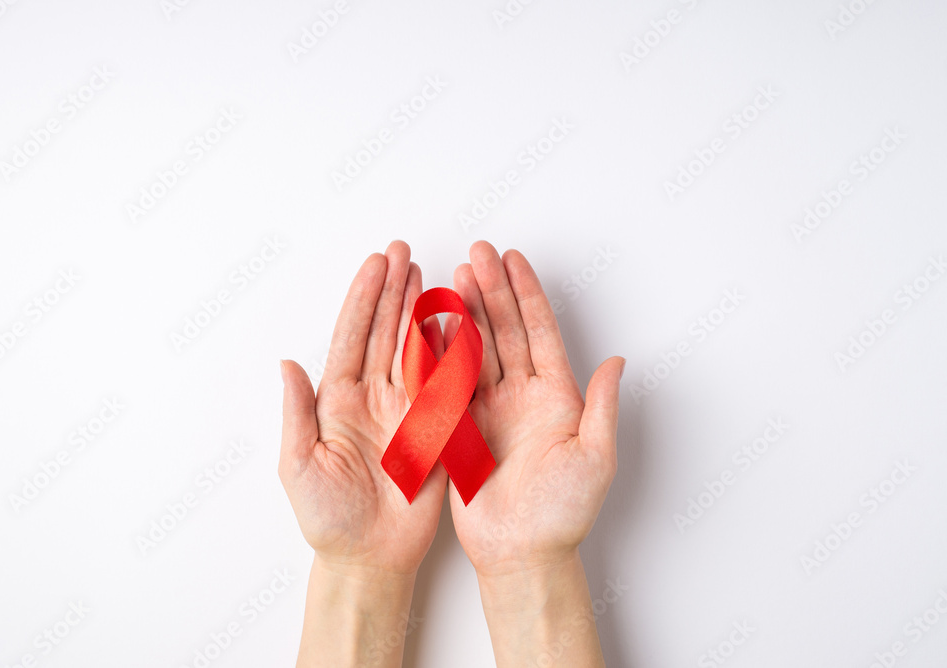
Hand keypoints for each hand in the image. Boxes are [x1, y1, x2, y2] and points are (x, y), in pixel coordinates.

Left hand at [279, 241, 446, 666]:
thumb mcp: (299, 465)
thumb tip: (286, 364)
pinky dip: (450, 351)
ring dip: (419, 310)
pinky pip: (444, 384)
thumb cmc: (327, 518)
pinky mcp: (434, 429)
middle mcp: (373, 398)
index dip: (364, 298)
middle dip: (393, 290)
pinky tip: (453, 320)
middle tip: (403, 251)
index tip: (376, 263)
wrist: (369, 558)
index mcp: (339, 401)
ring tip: (426, 273)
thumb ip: (297, 413)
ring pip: (414, 349)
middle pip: (384, 333)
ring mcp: (406, 411)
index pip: (352, 337)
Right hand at [445, 241, 622, 665]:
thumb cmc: (564, 513)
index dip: (527, 294)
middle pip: (505, 331)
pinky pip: (449, 382)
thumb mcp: (595, 457)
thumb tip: (617, 361)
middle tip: (478, 253)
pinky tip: (432, 322)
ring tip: (455, 275)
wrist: (522, 554)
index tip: (514, 260)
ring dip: (467, 311)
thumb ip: (601, 407)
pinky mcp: (460, 428)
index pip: (539, 332)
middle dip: (493, 289)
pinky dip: (440, 351)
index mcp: (555, 397)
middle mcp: (522, 396)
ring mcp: (489, 410)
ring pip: (476, 349)